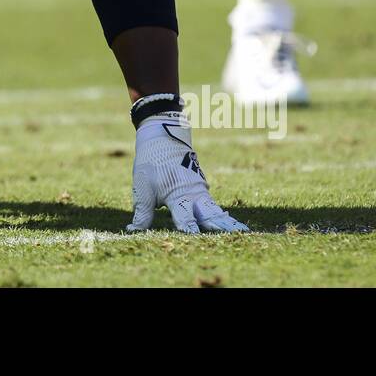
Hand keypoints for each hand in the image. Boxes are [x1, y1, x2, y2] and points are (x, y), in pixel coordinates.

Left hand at [127, 112, 248, 233]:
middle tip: (237, 235)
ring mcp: (200, 190)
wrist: (162, 138)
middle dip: (221, 226)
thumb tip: (133, 230)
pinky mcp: (201, 187)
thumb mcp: (142, 188)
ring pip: (215, 209)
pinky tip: (228, 222)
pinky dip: (221, 213)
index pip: (185, 218)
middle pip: (210, 215)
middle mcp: (193, 194)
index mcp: (178, 196)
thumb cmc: (151, 163)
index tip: (196, 237)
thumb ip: (143, 212)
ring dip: (227, 221)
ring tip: (242, 231)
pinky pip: (212, 204)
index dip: (190, 229)